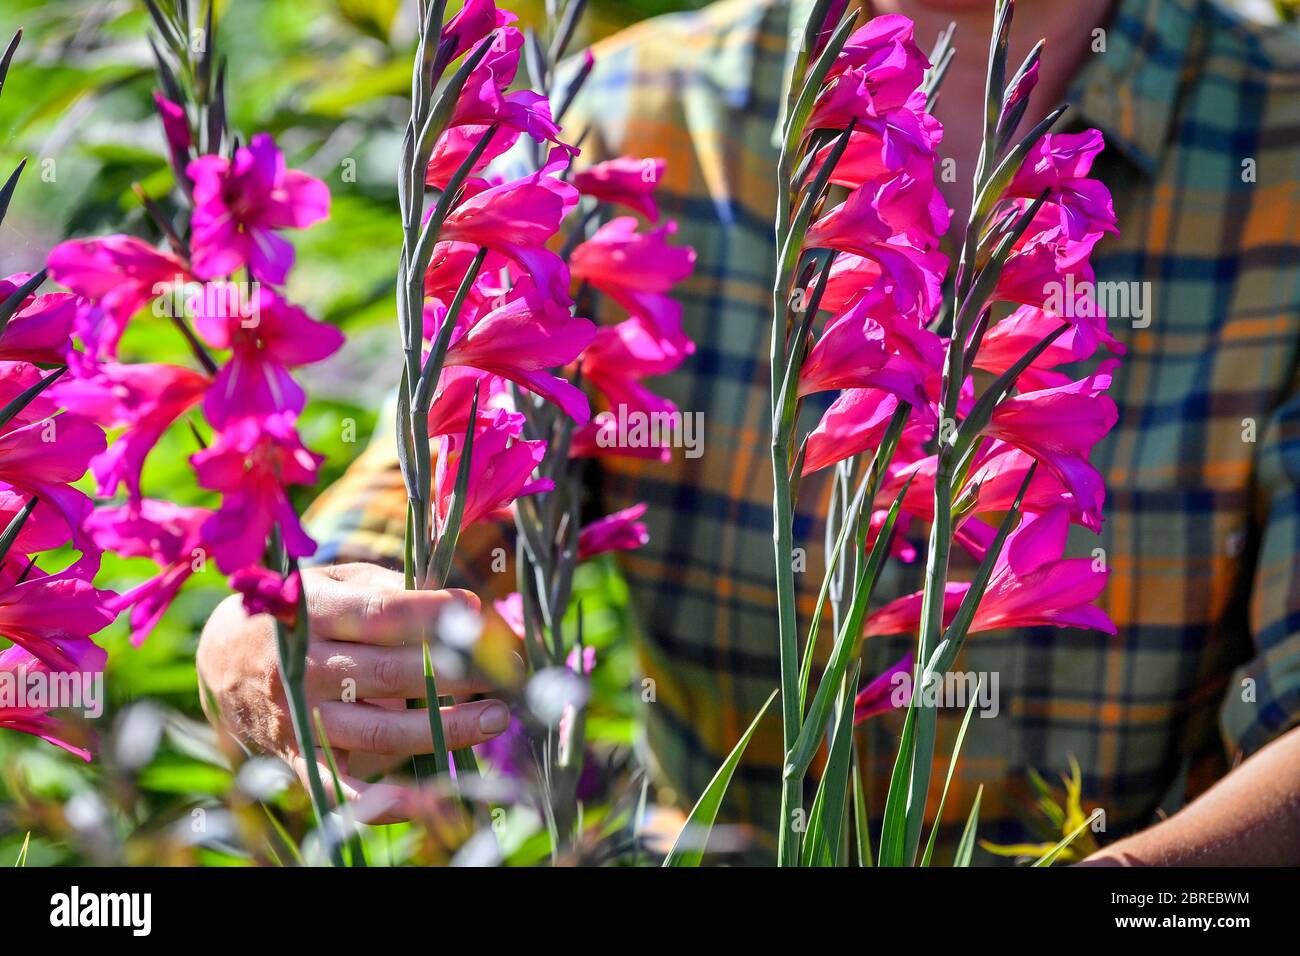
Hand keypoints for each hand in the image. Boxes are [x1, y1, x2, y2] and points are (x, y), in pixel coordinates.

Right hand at [197, 562, 508, 816]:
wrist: (219, 656)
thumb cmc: (302, 612)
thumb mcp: (334, 582)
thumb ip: (390, 590)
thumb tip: (462, 608)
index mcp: (312, 613)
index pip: (381, 612)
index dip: (433, 613)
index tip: (477, 609)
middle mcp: (302, 666)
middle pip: (389, 672)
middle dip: (457, 671)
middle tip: (509, 669)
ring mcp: (300, 718)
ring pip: (379, 729)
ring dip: (444, 727)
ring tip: (496, 716)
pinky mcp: (299, 758)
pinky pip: (343, 788)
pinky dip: (384, 801)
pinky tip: (433, 797)